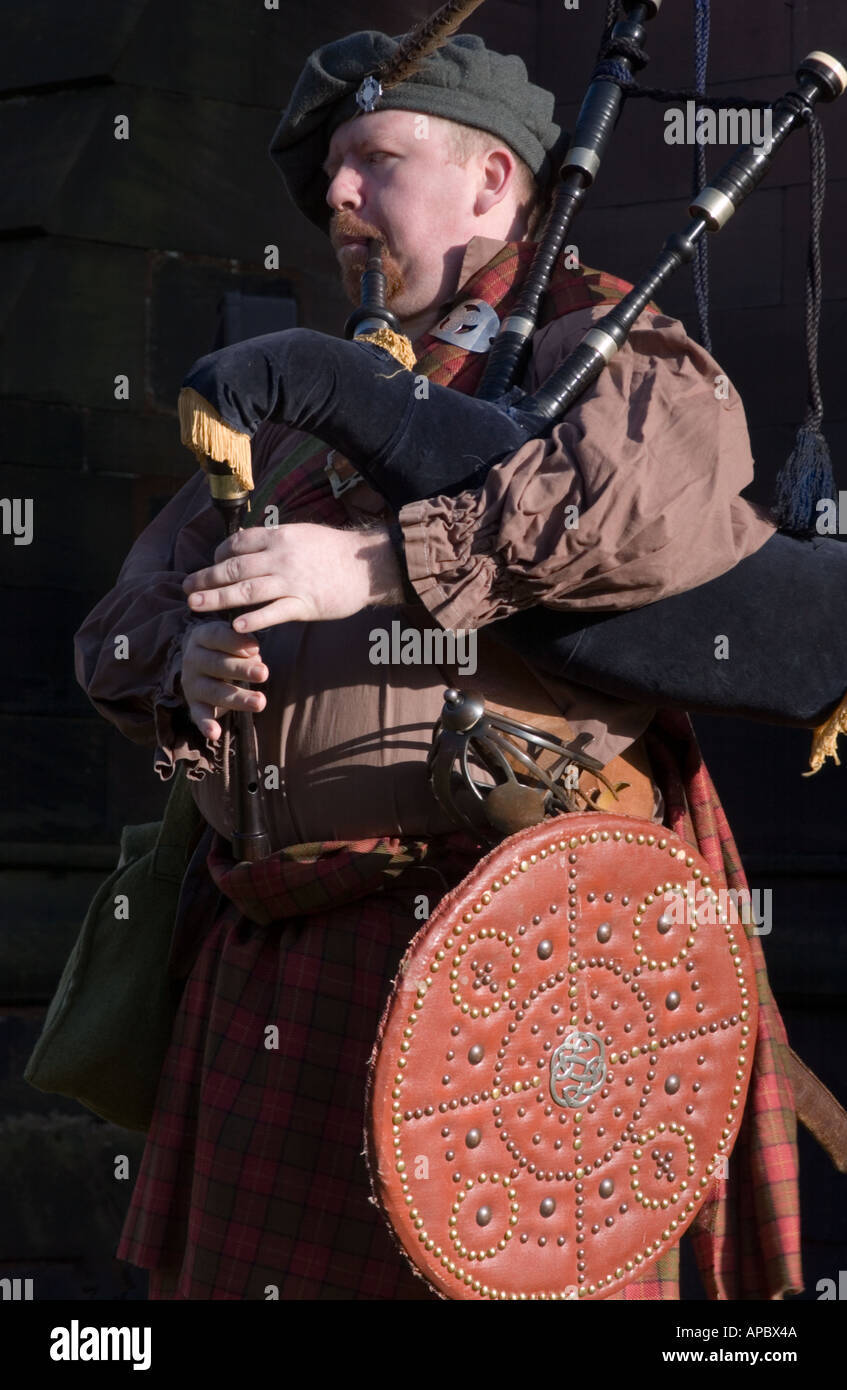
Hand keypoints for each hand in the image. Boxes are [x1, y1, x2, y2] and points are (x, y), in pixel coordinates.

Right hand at [180, 621, 267, 742]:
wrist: (201, 662)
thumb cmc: (226, 647)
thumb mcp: (232, 638)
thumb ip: (242, 643)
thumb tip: (254, 654)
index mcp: (201, 637)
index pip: (217, 636)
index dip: (235, 642)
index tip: (256, 648)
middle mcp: (192, 659)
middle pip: (217, 664)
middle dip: (241, 669)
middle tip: (264, 673)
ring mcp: (192, 683)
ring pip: (214, 691)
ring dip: (238, 698)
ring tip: (260, 702)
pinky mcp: (194, 704)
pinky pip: (199, 715)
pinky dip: (206, 725)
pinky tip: (215, 734)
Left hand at [182, 522, 402, 632]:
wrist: (367, 565)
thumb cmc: (333, 550)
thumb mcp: (301, 534)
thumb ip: (273, 541)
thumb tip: (246, 543)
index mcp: (278, 537)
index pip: (236, 544)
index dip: (217, 556)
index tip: (209, 566)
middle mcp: (281, 557)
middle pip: (234, 568)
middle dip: (206, 579)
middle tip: (186, 590)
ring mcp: (292, 581)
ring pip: (247, 591)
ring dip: (217, 599)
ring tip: (195, 606)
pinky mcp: (305, 604)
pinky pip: (274, 612)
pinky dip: (254, 619)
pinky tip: (236, 626)